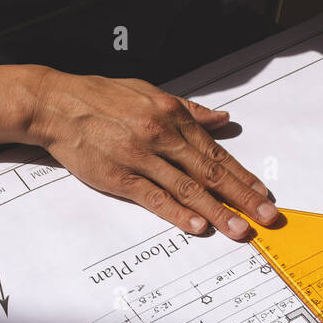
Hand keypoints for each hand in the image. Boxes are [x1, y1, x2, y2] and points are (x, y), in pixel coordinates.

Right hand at [24, 70, 276, 238]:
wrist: (56, 104)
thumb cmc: (102, 98)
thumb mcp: (150, 92)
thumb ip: (188, 109)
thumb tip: (222, 119)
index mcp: (172, 116)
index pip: (215, 153)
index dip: (241, 176)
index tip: (262, 194)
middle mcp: (161, 136)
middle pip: (210, 173)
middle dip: (242, 198)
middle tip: (266, 218)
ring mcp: (141, 158)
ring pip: (188, 188)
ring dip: (218, 212)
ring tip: (240, 230)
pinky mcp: (120, 176)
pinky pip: (154, 198)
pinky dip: (178, 213)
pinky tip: (198, 226)